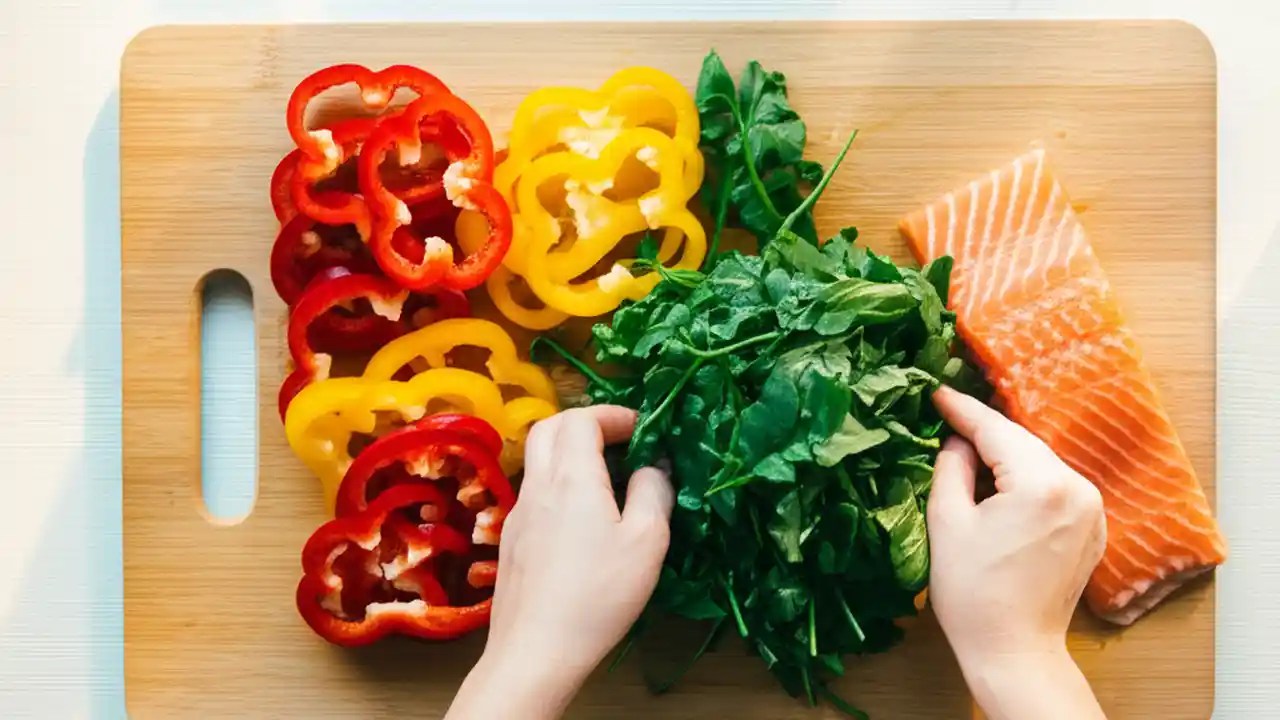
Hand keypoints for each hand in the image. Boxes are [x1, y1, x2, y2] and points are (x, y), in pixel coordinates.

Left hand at [446, 406, 673, 719]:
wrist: (536, 649)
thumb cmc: (599, 594)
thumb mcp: (647, 541)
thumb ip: (654, 491)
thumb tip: (653, 465)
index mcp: (571, 476)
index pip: (582, 418)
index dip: (613, 414)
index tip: (642, 429)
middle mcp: (538, 485)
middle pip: (550, 427)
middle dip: (586, 423)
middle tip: (619, 441)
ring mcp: (518, 512)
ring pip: (537, 459)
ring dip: (569, 452)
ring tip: (606, 478)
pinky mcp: (511, 539)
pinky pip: (534, 491)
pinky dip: (558, 483)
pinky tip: (581, 517)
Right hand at [927, 387, 1106, 719]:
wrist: (1014, 651)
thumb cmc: (973, 594)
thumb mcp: (947, 522)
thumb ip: (952, 468)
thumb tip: (957, 440)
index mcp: (1041, 484)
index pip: (997, 430)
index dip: (963, 409)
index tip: (937, 393)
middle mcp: (1077, 489)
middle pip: (1023, 443)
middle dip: (985, 432)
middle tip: (947, 417)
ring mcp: (1092, 510)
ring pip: (1039, 463)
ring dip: (1006, 456)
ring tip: (968, 452)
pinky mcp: (1093, 528)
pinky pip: (1054, 487)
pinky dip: (1026, 480)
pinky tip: (999, 485)